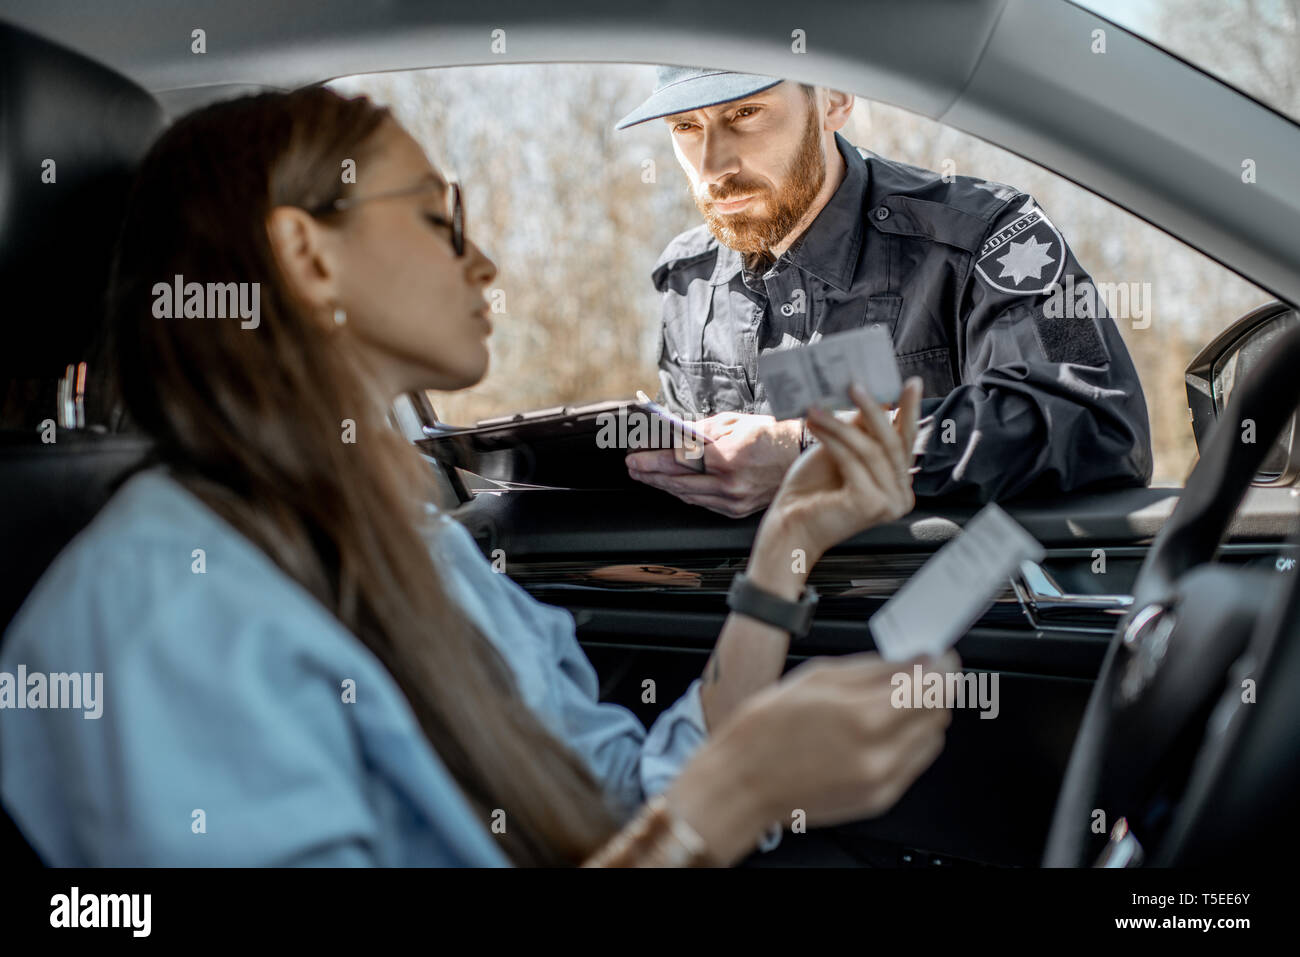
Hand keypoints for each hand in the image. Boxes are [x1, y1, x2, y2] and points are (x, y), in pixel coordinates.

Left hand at [624, 412, 800, 517]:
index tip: (634, 456)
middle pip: (678, 481)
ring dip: (663, 485)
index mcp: (727, 457)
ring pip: (687, 495)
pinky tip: (671, 487)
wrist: (801, 455)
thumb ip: (700, 431)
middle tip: (633, 466)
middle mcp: (729, 483)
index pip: (678, 460)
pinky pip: (702, 503)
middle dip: (651, 473)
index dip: (652, 459)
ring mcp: (733, 500)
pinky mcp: (737, 509)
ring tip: (646, 476)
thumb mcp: (733, 423)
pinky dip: (684, 494)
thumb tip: (672, 434)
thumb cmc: (771, 436)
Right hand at [663, 649, 958, 863]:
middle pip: (939, 713)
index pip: (933, 686)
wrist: (742, 784)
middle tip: (916, 674)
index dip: (943, 666)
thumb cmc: (765, 729)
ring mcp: (882, 782)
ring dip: (922, 716)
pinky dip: (908, 742)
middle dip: (933, 688)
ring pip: (932, 739)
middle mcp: (880, 755)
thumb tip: (915, 659)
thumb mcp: (817, 678)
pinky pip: (914, 763)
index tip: (940, 656)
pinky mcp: (879, 799)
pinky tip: (880, 730)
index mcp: (864, 718)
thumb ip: (874, 668)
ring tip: (891, 703)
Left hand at [761, 377, 921, 564]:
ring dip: (841, 423)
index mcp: (899, 485)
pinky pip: (853, 460)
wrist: (789, 526)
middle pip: (893, 443)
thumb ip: (861, 432)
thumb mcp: (840, 453)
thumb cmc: (812, 492)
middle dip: (875, 410)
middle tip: (857, 385)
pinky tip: (815, 424)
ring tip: (818, 406)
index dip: (909, 411)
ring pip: (870, 449)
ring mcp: (889, 503)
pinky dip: (833, 439)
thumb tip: (874, 396)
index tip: (911, 383)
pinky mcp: (870, 504)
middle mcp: (901, 497)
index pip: (906, 442)